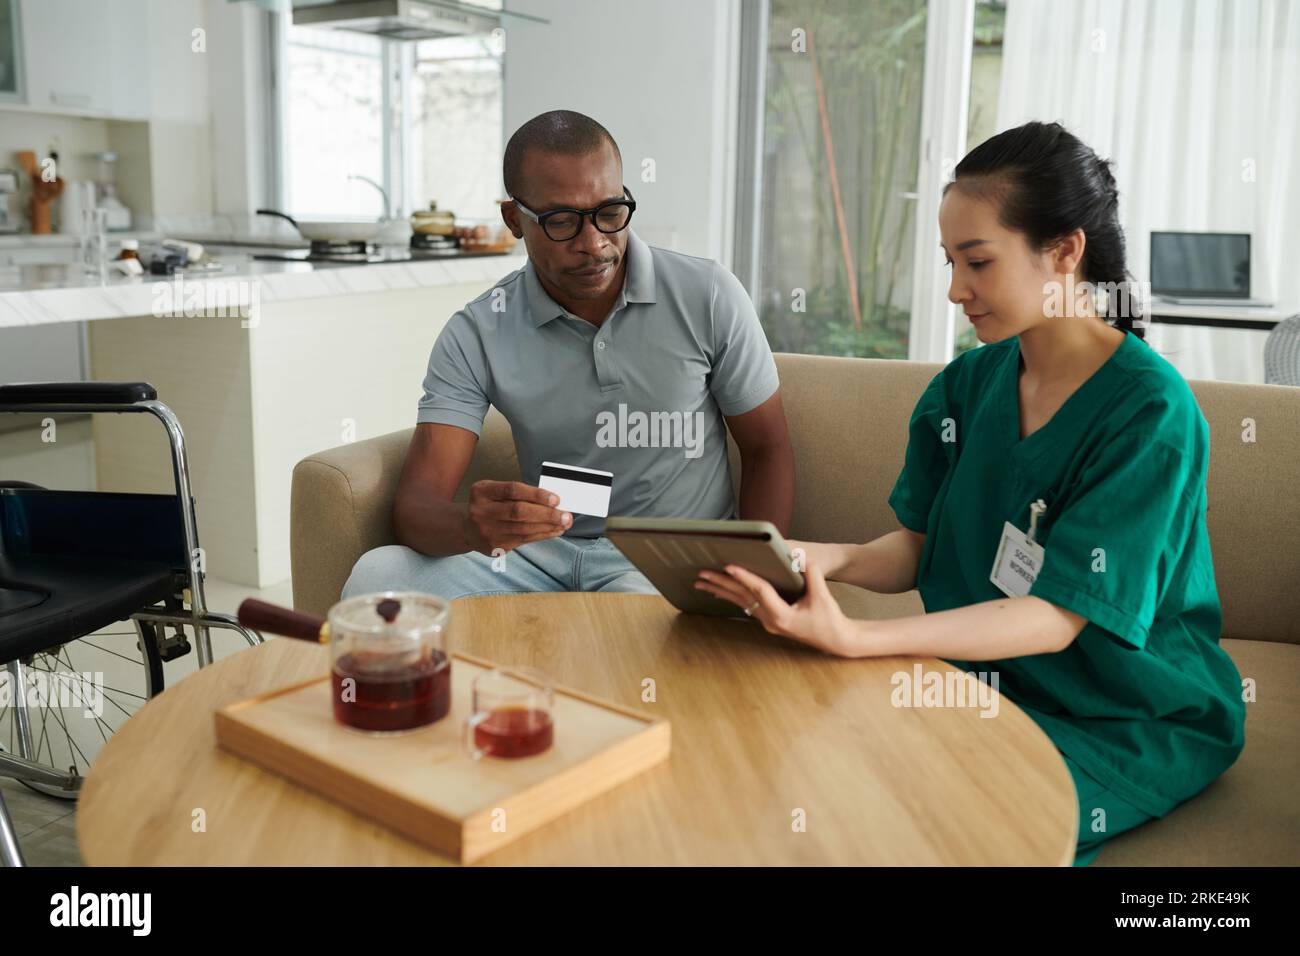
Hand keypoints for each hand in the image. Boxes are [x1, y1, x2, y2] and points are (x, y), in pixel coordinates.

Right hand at [465, 480, 569, 554]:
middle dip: (546, 514)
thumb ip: (519, 493)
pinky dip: (542, 535)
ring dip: (548, 526)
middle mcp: (481, 511)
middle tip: (566, 515)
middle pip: (518, 512)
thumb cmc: (489, 505)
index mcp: (482, 491)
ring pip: (523, 529)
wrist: (467, 528)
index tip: (556, 499)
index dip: (536, 494)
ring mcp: (487, 531)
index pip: (512, 490)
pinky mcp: (495, 546)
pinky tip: (554, 531)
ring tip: (564, 523)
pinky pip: (524, 540)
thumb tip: (552, 499)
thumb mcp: (495, 492)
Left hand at [694, 557, 857, 656]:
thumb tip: (801, 557)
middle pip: (743, 597)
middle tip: (702, 573)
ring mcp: (769, 622)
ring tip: (702, 582)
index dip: (744, 577)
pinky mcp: (770, 620)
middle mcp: (771, 621)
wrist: (836, 640)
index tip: (729, 566)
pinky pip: (747, 605)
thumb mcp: (823, 597)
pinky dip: (733, 595)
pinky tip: (720, 591)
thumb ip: (813, 576)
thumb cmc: (831, 620)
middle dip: (721, 584)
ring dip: (721, 591)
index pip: (759, 591)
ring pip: (741, 602)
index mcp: (782, 616)